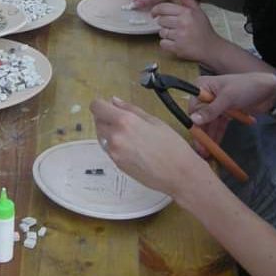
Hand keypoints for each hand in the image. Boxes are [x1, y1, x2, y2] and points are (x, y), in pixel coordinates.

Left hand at [90, 96, 210, 198]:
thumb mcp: (154, 121)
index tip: (108, 106)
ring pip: (102, 136)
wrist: (179, 174)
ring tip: (131, 136)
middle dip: (106, 118)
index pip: (96, 107)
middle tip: (124, 121)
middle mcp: (114, 136)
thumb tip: (114, 101)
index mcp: (124, 121)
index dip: (101, 105)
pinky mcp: (116, 164)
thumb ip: (130, 109)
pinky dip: (115, 145)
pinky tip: (133, 148)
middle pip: (97, 121)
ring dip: (110, 132)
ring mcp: (113, 152)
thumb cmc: (172, 145)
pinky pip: (109, 149)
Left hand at [152, 0, 223, 63]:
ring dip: (166, 34)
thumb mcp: (198, 11)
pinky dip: (167, 44)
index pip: (163, 8)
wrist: (211, 48)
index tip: (154, 14)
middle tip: (171, 26)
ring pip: (161, 32)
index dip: (155, 10)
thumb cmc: (204, 29)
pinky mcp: (177, 48)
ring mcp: (180, 36)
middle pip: (161, 21)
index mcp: (187, 12)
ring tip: (176, 34)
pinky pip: (163, 44)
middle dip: (164, 23)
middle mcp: (183, 23)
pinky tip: (175, 42)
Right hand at [187, 72, 275, 155]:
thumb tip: (193, 120)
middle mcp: (206, 95)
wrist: (269, 91)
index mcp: (203, 86)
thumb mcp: (227, 98)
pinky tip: (216, 146)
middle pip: (200, 118)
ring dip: (209, 137)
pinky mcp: (225, 113)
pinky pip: (219, 125)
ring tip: (208, 153)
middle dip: (202, 134)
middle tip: (201, 151)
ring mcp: (216, 105)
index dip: (194, 123)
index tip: (196, 138)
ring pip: (209, 124)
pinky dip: (218, 134)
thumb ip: (211, 111)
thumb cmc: (246, 87)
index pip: (193, 108)